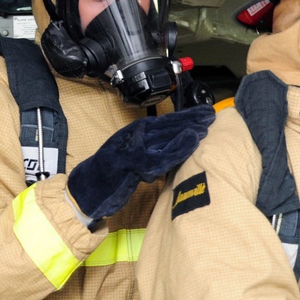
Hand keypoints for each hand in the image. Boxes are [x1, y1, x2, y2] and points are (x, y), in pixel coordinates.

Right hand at [67, 104, 214, 219]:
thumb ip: (154, 150)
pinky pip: (161, 155)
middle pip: (168, 125)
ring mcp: (134, 147)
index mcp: (136, 131)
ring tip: (205, 126)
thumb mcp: (135, 157)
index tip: (204, 112)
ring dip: (187, 129)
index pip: (166, 121)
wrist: (88, 186)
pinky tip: (191, 141)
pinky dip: (178, 148)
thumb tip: (177, 146)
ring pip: (166, 135)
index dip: (187, 117)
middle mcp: (136, 134)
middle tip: (211, 114)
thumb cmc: (112, 175)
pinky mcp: (133, 162)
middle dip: (191, 120)